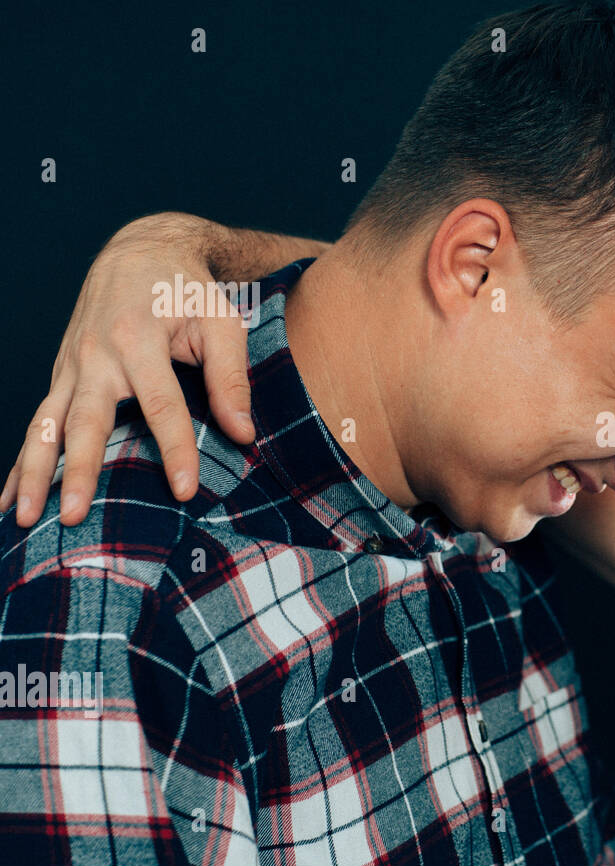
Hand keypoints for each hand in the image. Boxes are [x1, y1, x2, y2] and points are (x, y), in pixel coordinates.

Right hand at [0, 214, 253, 526]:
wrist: (141, 251)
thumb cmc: (188, 289)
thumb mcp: (220, 321)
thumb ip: (232, 378)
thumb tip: (244, 435)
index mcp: (137, 338)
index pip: (160, 404)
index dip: (174, 449)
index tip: (185, 491)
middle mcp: (95, 354)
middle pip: (85, 421)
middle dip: (78, 470)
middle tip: (73, 516)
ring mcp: (71, 366)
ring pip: (46, 426)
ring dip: (33, 473)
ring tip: (24, 518)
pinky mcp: (62, 375)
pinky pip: (38, 422)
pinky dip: (23, 461)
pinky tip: (10, 500)